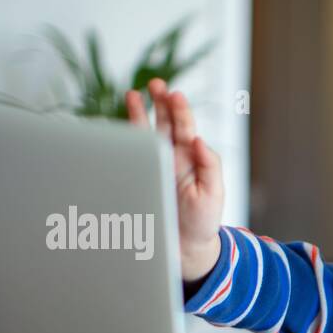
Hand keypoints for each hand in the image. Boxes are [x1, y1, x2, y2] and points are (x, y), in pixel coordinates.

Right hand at [126, 78, 222, 281]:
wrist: (183, 247)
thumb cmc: (202, 221)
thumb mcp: (213, 193)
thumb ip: (210, 165)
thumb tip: (199, 139)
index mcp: (191, 158)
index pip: (185, 128)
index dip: (180, 110)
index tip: (174, 95)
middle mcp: (172, 157)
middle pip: (165, 123)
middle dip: (161, 102)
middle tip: (156, 84)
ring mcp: (154, 165)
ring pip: (146, 133)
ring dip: (140, 112)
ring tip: (134, 93)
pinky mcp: (139, 176)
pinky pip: (130, 152)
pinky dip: (124, 137)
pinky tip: (118, 123)